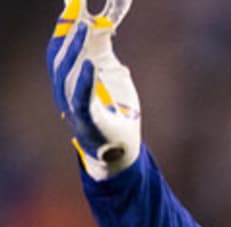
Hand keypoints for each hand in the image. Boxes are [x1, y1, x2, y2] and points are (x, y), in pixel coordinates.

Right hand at [47, 0, 140, 180]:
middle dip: (66, 32)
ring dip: (75, 48)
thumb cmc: (116, 117)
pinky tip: (91, 64)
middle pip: (58, 57)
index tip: (72, 8)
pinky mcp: (86, 121)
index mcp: (68, 83)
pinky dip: (85, 79)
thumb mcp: (114, 82)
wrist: (119, 154)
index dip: (64, 29)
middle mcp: (64, 93)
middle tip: (77, 11)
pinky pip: (81, 97)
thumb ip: (106, 59)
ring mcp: (71, 107)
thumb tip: (105, 31)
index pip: (59, 51)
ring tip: (85, 26)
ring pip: (64, 73)